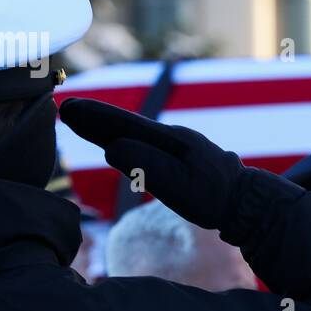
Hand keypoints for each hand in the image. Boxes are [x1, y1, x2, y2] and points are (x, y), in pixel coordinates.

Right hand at [59, 98, 245, 235]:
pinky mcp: (179, 161)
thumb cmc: (213, 197)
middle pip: (126, 125)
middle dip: (94, 118)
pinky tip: (114, 143)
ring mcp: (177, 148)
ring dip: (106, 127)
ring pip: (134, 134)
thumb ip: (147, 166)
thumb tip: (112, 147)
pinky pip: (144, 146)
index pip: (125, 125)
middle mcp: (172, 138)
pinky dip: (124, 140)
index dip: (95, 117)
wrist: (247, 203)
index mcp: (170, 140)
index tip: (68, 107)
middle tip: (64, 108)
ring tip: (78, 121)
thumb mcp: (179, 185)